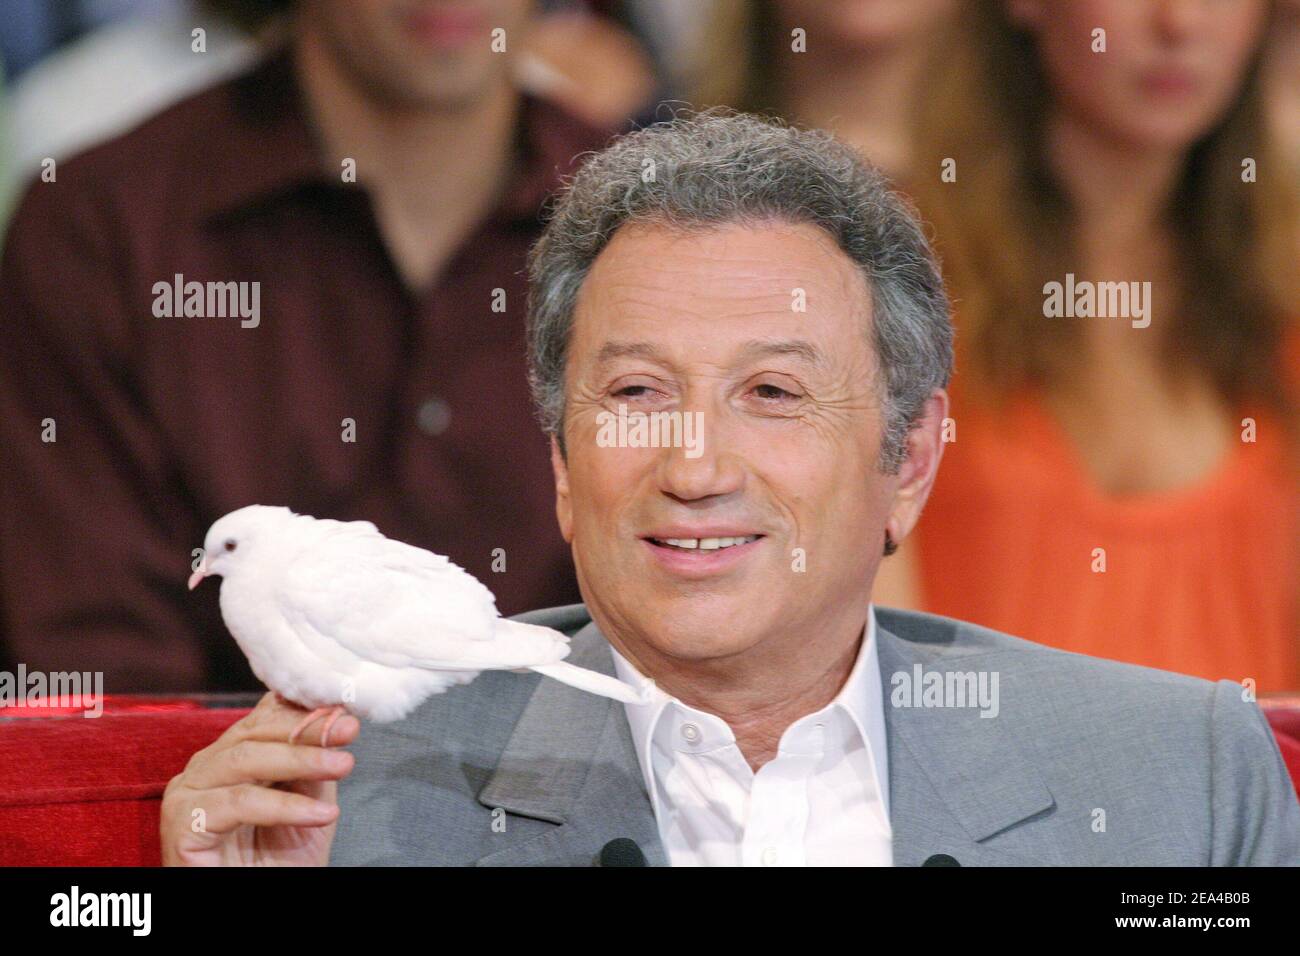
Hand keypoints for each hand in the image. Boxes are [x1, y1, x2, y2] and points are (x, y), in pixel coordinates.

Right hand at [160, 692, 358, 865]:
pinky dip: (284, 806)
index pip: (264, 716)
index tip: (346, 707)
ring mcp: (188, 793)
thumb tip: (339, 719)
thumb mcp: (309, 802)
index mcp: (232, 755)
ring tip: (343, 766)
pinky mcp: (183, 824)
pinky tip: (320, 814)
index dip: (304, 707)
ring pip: (245, 760)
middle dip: (307, 729)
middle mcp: (205, 767)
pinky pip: (238, 803)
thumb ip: (316, 762)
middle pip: (254, 732)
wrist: (256, 904)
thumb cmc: (278, 860)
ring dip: (301, 760)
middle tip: (349, 731)